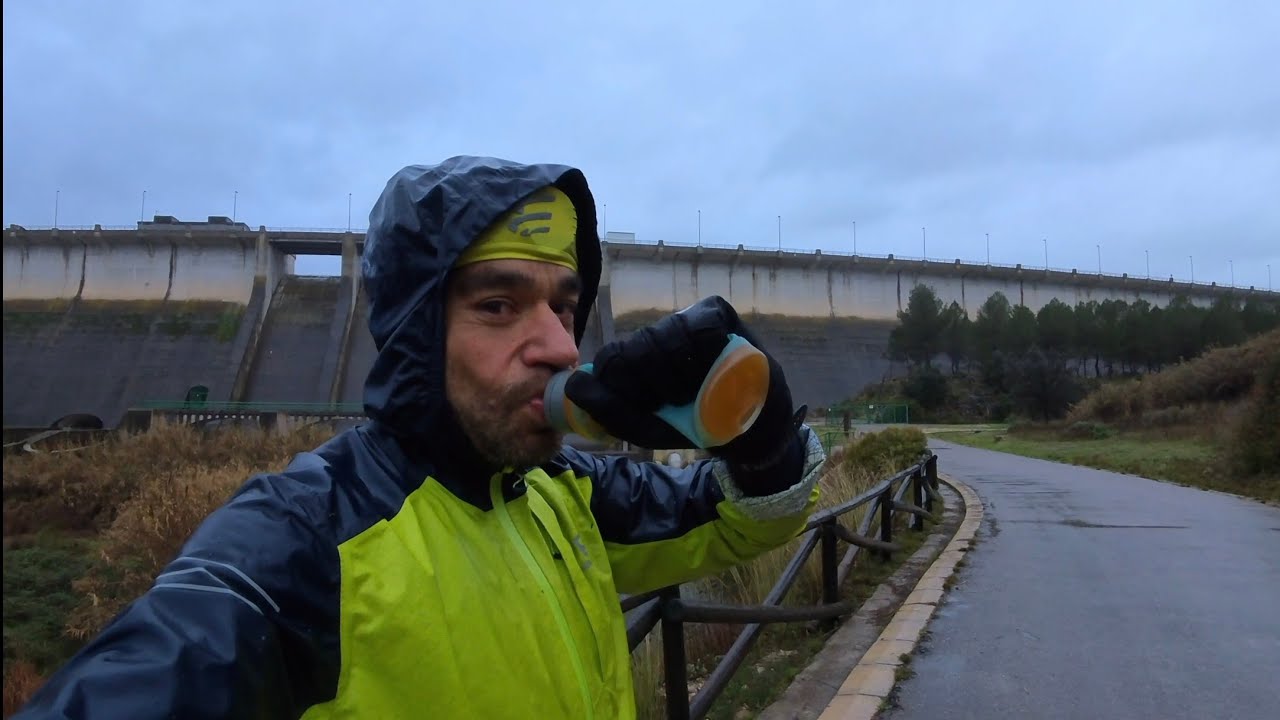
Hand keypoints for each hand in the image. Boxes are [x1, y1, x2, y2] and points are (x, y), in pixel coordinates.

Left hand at [565, 296, 799, 471]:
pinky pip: (701, 325)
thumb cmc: (694, 425)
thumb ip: (607, 410)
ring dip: (679, 373)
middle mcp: (657, 333)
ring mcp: (685, 319)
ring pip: (667, 336)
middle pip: (636, 347)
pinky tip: (713, 367)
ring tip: (694, 391)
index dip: (623, 386)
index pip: (611, 358)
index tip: (646, 407)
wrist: (748, 429)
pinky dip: (704, 350)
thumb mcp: (646, 428)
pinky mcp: (716, 313)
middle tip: (673, 402)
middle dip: (652, 383)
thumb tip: (572, 384)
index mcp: (635, 357)